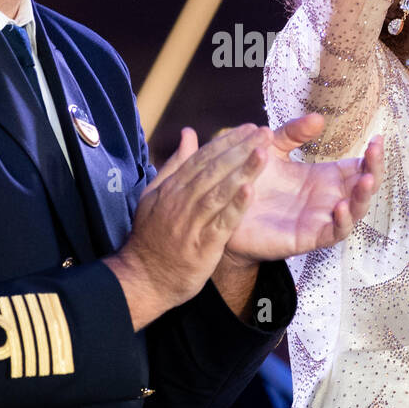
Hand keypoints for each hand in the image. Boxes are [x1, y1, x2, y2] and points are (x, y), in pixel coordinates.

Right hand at [107, 124, 270, 321]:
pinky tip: (250, 192)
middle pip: (213, 170)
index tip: (249, 128)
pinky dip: (235, 207)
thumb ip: (175, 164)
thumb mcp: (155, 196)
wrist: (143, 279)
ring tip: (264, 154)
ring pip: (218, 192)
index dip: (227, 141)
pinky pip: (221, 223)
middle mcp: (180, 201)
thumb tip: (189, 133)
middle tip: (265, 133)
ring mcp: (190, 223)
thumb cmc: (152, 237)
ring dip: (242, 172)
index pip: (203, 158)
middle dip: (241, 149)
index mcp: (171, 187)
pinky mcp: (202, 246)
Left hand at [224, 113, 383, 263]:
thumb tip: (318, 117)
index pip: (358, 167)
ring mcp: (321, 218)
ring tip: (367, 179)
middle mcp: (327, 198)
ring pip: (355, 211)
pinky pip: (335, 233)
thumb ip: (293, 133)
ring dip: (364, 196)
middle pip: (364, 187)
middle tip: (375, 151)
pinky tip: (340, 206)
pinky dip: (342, 221)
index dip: (371, 155)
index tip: (377, 139)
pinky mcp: (309, 237)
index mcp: (324, 177)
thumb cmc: (252, 183)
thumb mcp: (272, 150)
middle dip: (375, 169)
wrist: (227, 213)